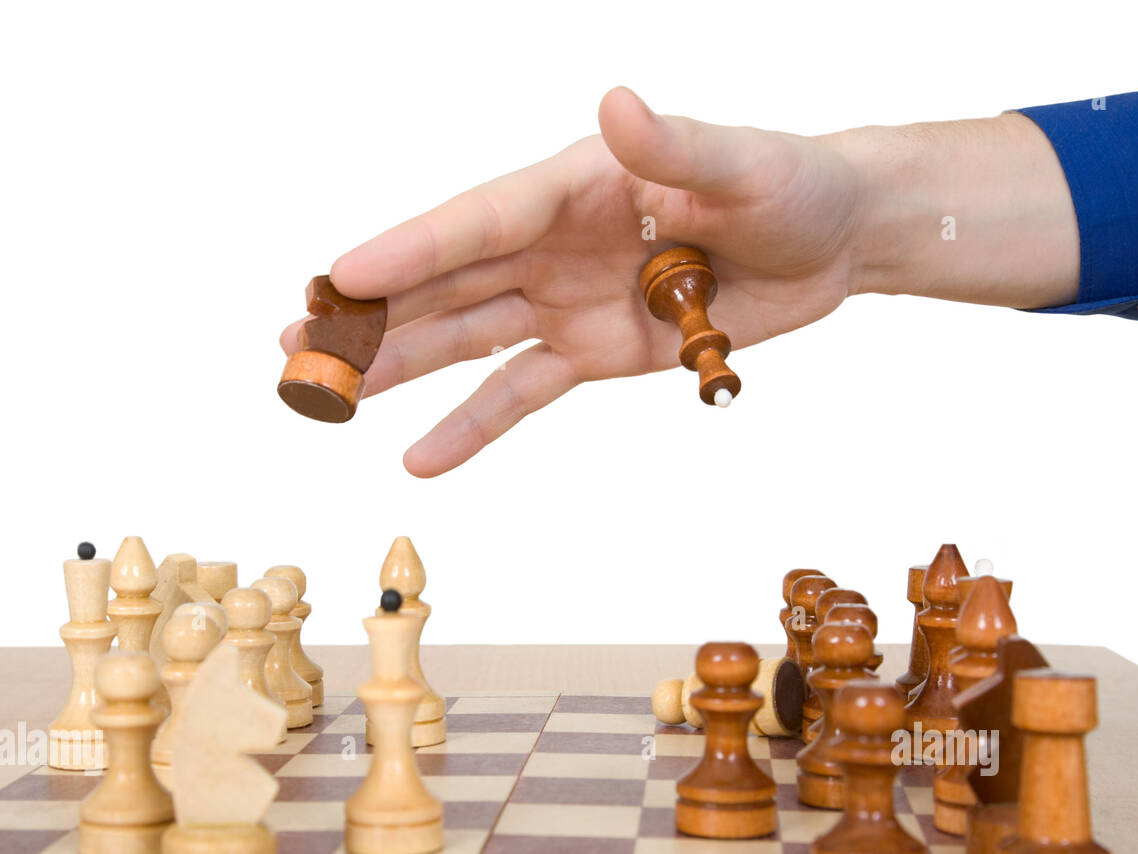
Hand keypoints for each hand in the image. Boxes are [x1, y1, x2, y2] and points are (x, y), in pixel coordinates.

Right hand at [280, 87, 873, 476]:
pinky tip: (421, 454)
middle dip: (376, 316)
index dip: (411, 251)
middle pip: (450, 284)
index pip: (480, 221)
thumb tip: (615, 106)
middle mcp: (555, 244)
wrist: (832, 241)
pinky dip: (473, 425)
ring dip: (400, 366)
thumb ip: (676, 150)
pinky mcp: (596, 352)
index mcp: (576, 186)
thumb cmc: (791, 184)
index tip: (339, 275)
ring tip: (330, 392)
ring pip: (468, 338)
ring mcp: (569, 301)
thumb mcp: (744, 167)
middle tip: (297, 343)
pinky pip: (522, 392)